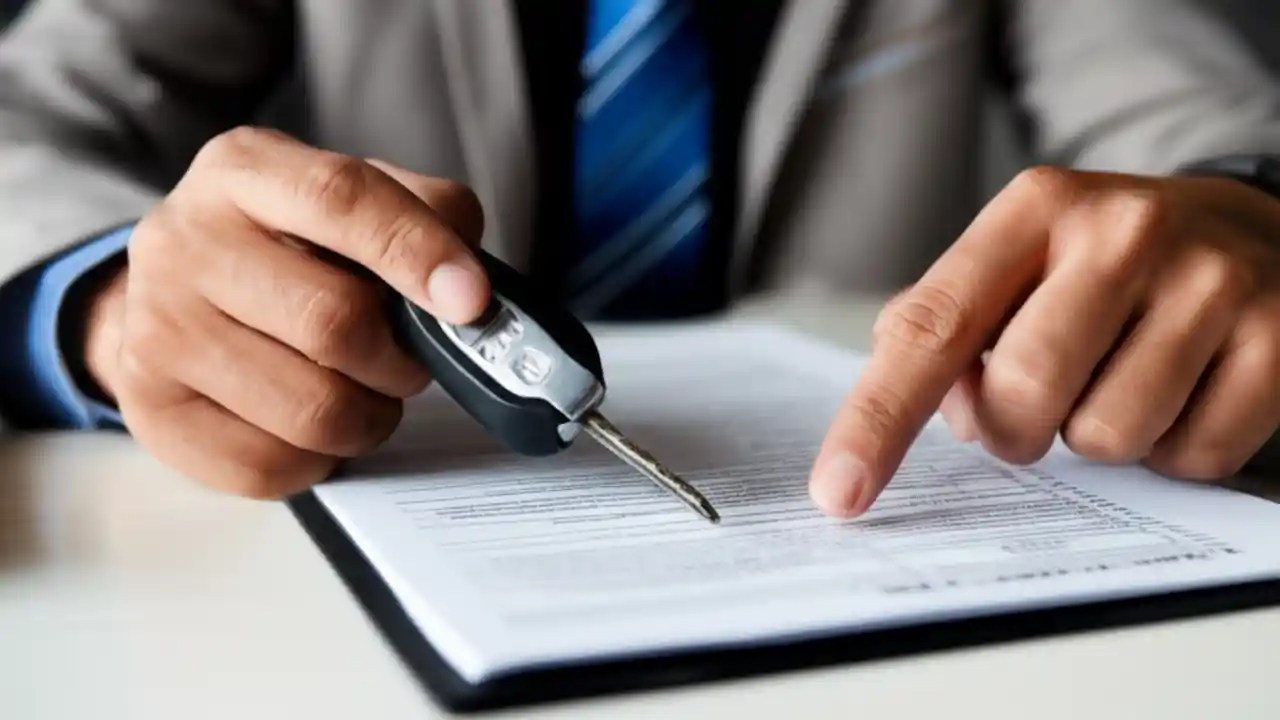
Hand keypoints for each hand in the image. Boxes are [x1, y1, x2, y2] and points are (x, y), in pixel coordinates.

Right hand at [83, 127, 489, 497]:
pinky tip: (311, 426)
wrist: (173, 293)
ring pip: (312, 410)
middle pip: (333, 321)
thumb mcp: (355, 199)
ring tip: (364, 394)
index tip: (472, 300)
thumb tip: (471, 286)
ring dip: (369, 418)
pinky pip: (272, 466)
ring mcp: (156, 328)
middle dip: (401, 359)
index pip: (341, 200)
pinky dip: (319, 460)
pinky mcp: (151, 410)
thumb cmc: (288, 248)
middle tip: (409, 361)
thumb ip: (427, 217)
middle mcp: (183, 241)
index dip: (418, 253)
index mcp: (243, 171)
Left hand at [810, 167, 1279, 515]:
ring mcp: (1212, 281)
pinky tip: (1184, 389)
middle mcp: (1124, 230)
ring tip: (1123, 376)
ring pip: (1107, 438)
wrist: (1254, 227)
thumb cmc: (1104, 265)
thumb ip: (944, 326)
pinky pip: (1192, 457)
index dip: (878, 418)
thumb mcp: (1017, 261)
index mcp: (1035, 209)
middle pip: (1022, 397)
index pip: (933, 327)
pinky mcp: (1279, 339)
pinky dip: (1173, 448)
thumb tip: (930, 407)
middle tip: (1041, 403)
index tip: (839, 490)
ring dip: (1098, 435)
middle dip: (1015, 429)